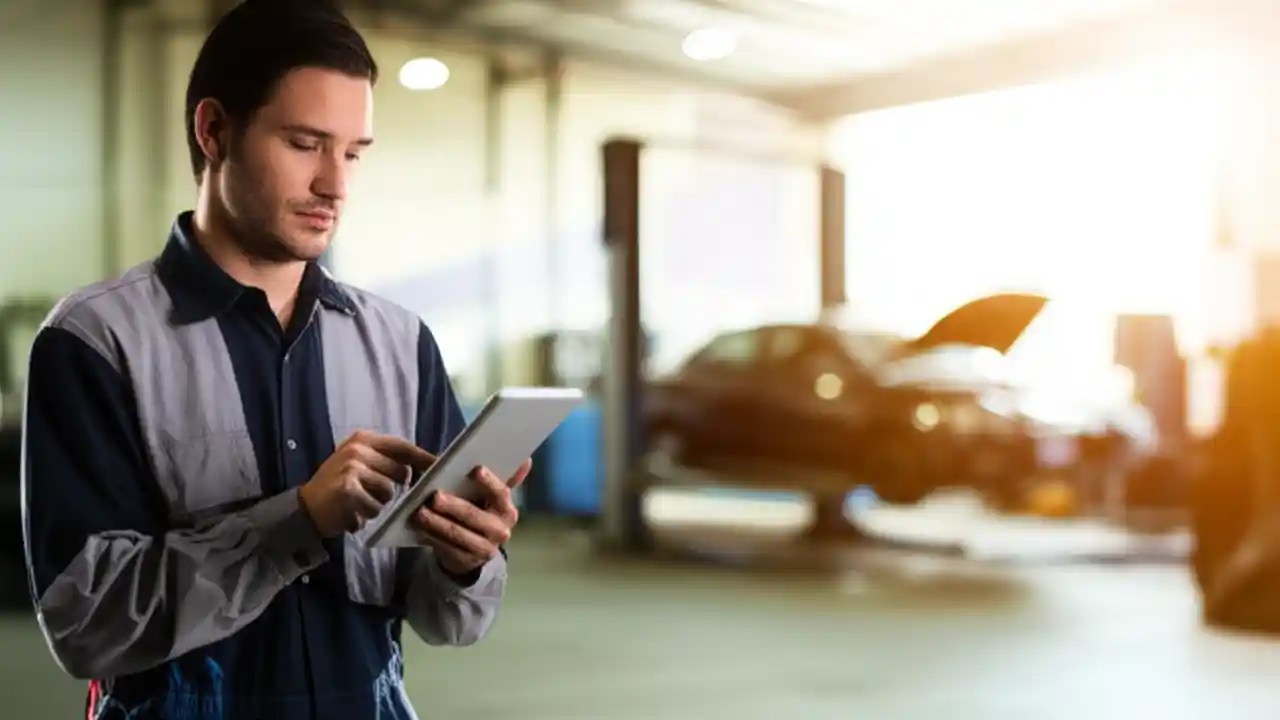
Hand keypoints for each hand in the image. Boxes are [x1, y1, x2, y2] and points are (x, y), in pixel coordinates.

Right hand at [299, 430, 435, 537]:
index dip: (423, 458)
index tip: (440, 466)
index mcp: (363, 439)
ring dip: (379, 502)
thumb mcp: (360, 463)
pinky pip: (375, 506)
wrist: (306, 508)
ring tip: (360, 501)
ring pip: (389, 491)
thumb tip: (425, 464)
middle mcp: (358, 449)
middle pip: (400, 471)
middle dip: (395, 487)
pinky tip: (353, 511)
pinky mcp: (348, 488)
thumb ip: (386, 460)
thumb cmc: (338, 486)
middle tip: (374, 493)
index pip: (402, 446)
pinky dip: (367, 514)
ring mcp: (352, 467)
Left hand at [411, 459, 531, 575]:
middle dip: (454, 506)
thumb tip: (526, 460)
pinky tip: (420, 528)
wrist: (475, 551)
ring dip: (438, 523)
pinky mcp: (467, 561)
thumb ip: (505, 479)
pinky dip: (432, 537)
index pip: (501, 494)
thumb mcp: (492, 498)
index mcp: (508, 510)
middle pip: (476, 516)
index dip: (489, 482)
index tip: (476, 469)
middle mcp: (501, 531)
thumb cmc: (481, 513)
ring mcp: (485, 549)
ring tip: (420, 512)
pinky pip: (447, 549)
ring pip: (458, 534)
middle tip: (435, 496)